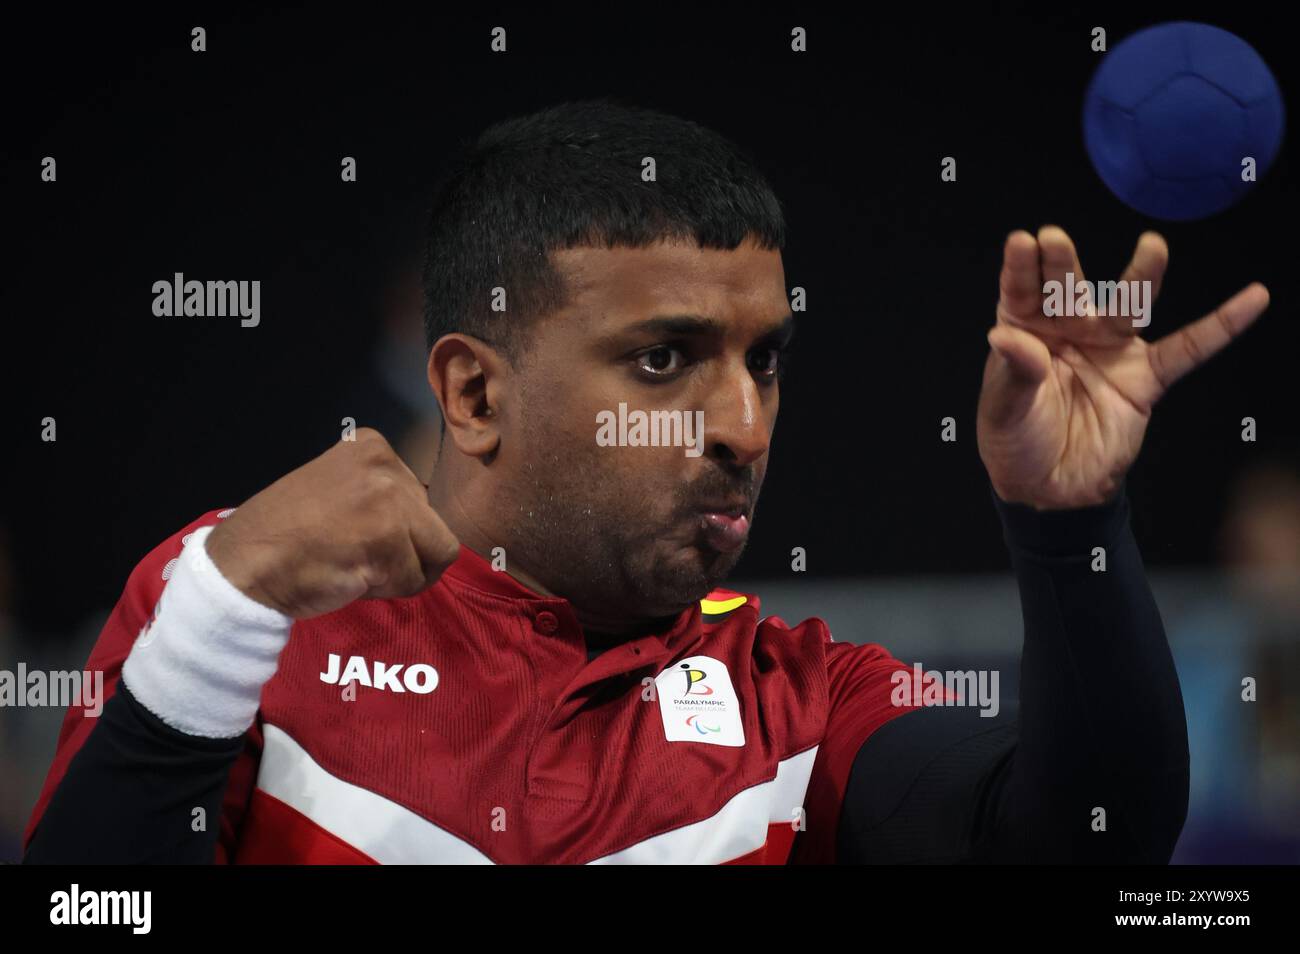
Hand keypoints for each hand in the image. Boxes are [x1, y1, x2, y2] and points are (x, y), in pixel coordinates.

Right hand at [205, 428, 460, 617]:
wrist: (243, 566)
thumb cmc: (285, 537)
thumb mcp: (338, 489)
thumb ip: (380, 494)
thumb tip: (425, 524)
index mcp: (372, 445)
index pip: (419, 497)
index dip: (394, 529)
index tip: (350, 533)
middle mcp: (385, 464)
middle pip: (432, 523)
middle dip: (402, 551)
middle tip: (352, 555)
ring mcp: (388, 498)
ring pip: (436, 551)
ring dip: (402, 572)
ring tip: (356, 567)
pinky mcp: (388, 538)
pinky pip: (418, 579)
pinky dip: (391, 590)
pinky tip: (352, 578)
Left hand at [976, 225, 1269, 509]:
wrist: (1048, 488)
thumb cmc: (1014, 440)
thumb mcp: (1003, 409)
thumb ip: (1014, 371)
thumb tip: (1003, 335)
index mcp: (1025, 330)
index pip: (1022, 293)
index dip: (1022, 269)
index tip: (1023, 242)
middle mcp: (1069, 330)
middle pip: (1069, 290)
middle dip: (1064, 265)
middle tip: (1055, 239)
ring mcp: (1109, 349)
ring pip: (1127, 307)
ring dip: (1141, 276)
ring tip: (1152, 245)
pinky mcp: (1144, 378)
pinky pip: (1187, 349)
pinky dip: (1221, 326)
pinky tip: (1251, 299)